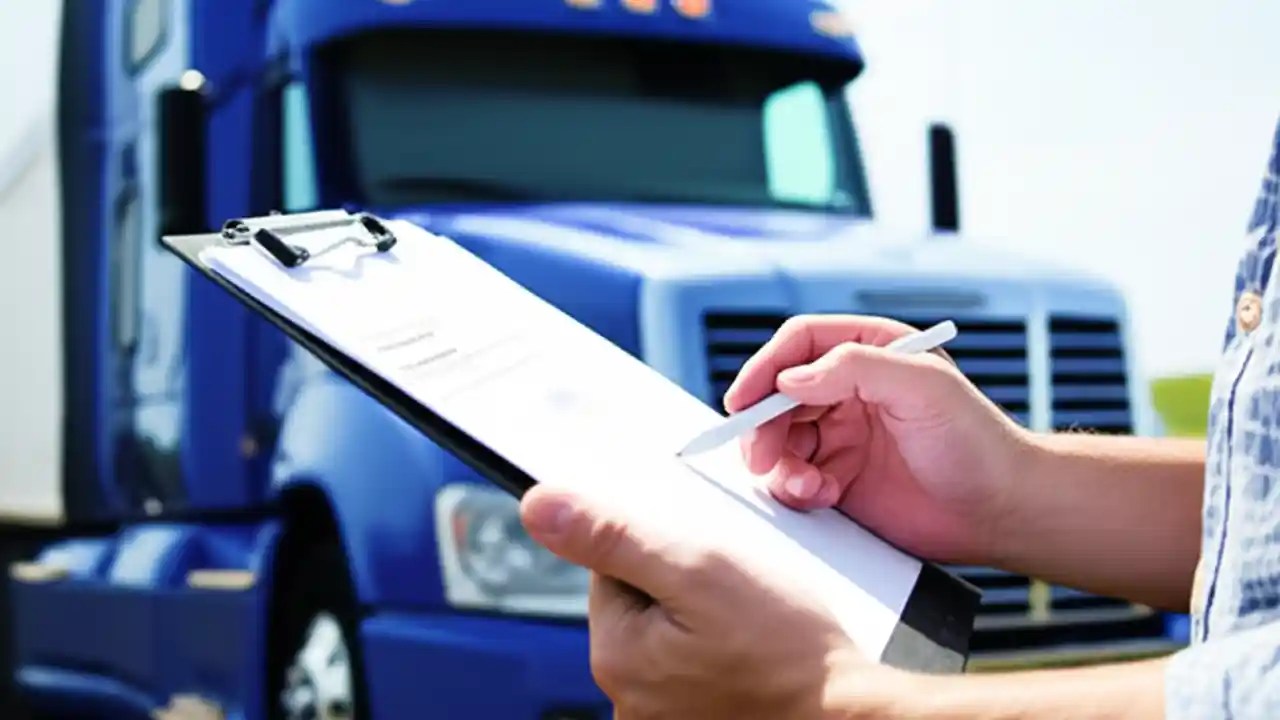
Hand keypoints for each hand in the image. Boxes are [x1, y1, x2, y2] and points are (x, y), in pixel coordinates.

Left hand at [519, 484, 892, 719]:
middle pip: (639, 599)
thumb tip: (538, 507)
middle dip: (682, 581)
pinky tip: (753, 648)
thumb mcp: (699, 567)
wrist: (848, 716)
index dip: (660, 545)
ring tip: (751, 622)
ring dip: (705, 614)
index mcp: (616, 654)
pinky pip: (694, 664)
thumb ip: (615, 535)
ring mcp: (664, 715)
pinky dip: (720, 649)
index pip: (610, 565)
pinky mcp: (699, 719)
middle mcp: (629, 696)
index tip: (703, 557)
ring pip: (670, 630)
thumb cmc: (786, 649)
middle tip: (735, 591)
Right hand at [725, 314, 1031, 565]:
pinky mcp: (839, 480)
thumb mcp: (922, 386)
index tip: (743, 398)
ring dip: (780, 464)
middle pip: (777, 395)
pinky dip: (796, 489)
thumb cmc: (977, 441)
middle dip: (761, 425)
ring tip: (808, 486)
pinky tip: (825, 497)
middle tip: (759, 454)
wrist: (1000, 510)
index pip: (800, 344)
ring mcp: (842, 436)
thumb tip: (790, 378)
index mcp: (869, 352)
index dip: (765, 367)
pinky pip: (793, 479)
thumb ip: (854, 368)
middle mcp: (849, 391)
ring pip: (779, 440)